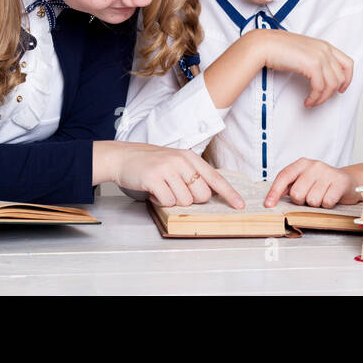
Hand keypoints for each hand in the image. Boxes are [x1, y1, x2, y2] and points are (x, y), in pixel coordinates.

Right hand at [105, 142, 244, 208]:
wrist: (122, 157)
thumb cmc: (150, 162)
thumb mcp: (175, 162)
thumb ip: (192, 173)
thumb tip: (209, 194)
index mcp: (189, 157)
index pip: (215, 177)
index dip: (229, 194)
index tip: (240, 205)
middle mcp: (181, 161)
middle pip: (202, 195)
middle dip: (191, 199)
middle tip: (176, 190)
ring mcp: (167, 169)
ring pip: (185, 201)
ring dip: (173, 201)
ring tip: (162, 188)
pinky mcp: (154, 178)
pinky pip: (168, 202)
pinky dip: (161, 201)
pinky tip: (154, 191)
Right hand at [250, 31, 352, 107]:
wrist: (264, 45)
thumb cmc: (278, 48)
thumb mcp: (303, 51)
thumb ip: (314, 59)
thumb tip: (320, 75)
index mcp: (324, 45)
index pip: (348, 63)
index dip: (348, 79)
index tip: (341, 88)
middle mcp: (325, 50)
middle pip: (341, 77)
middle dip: (332, 92)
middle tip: (321, 98)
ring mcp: (320, 56)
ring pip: (332, 85)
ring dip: (322, 98)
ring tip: (312, 102)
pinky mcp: (312, 65)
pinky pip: (320, 88)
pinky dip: (315, 98)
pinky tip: (307, 101)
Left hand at [264, 158, 357, 207]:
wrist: (347, 181)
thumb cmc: (321, 183)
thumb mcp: (304, 180)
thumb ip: (289, 186)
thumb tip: (271, 199)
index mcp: (302, 164)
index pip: (283, 176)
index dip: (274, 192)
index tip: (268, 205)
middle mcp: (314, 165)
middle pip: (297, 193)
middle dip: (302, 201)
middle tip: (310, 196)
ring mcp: (327, 173)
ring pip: (312, 200)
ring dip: (316, 204)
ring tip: (322, 196)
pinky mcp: (340, 182)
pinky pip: (326, 202)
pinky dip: (327, 205)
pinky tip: (330, 197)